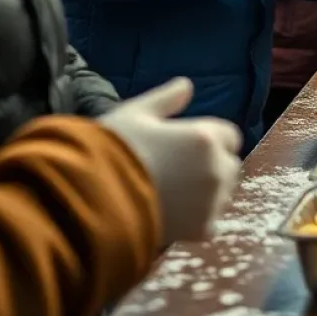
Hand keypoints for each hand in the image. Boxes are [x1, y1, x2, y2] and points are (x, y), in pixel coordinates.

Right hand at [100, 78, 240, 244]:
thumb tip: (186, 85)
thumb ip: (165, 99)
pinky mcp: (200, 230)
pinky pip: (210, 222)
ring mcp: (211, 201)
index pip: (229, 136)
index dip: (210, 140)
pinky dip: (196, 220)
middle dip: (211, 166)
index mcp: (204, 137)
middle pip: (229, 165)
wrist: (86, 206)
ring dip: (207, 193)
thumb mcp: (134, 115)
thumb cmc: (109, 153)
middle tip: (177, 172)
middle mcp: (215, 168)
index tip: (186, 147)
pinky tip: (170, 215)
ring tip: (171, 194)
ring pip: (222, 194)